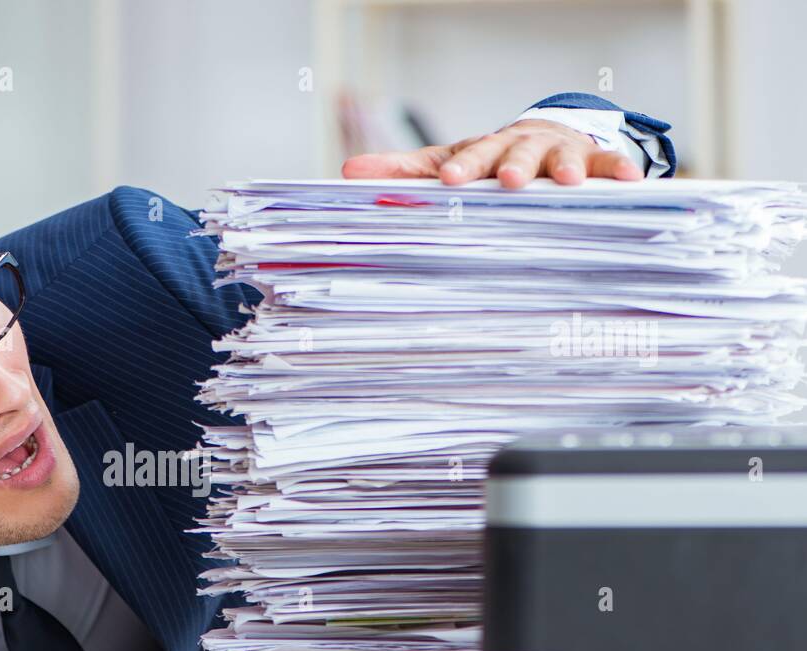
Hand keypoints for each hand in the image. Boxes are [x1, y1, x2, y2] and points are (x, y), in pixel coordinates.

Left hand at [342, 118, 643, 187]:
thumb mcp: (448, 163)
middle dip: (512, 168)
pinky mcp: (594, 162)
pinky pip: (609, 165)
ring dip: (564, 170)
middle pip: (514, 155)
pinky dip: (619, 171)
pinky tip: (631, 182)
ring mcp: (559, 154)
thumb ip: (402, 171)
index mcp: (483, 152)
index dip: (461, 169)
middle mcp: (521, 149)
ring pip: (561, 160)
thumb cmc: (489, 161)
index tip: (450, 182)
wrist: (545, 138)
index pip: (467, 160)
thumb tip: (347, 174)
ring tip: (568, 183)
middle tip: (509, 182)